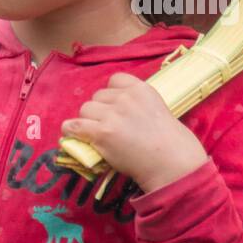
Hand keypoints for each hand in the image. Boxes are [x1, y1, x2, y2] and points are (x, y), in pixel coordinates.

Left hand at [60, 72, 209, 192]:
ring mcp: (112, 114)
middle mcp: (125, 98)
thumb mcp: (156, 108)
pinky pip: (75, 126)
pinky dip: (71, 130)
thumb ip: (136, 103)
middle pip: (98, 96)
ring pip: (86, 109)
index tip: (116, 107)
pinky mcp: (102, 132)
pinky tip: (72, 133)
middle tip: (110, 126)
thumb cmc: (168, 141)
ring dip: (89, 120)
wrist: (171, 162)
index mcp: (140, 89)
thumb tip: (113, 108)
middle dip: (101, 109)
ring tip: (98, 134)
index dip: (112, 94)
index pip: (114, 80)